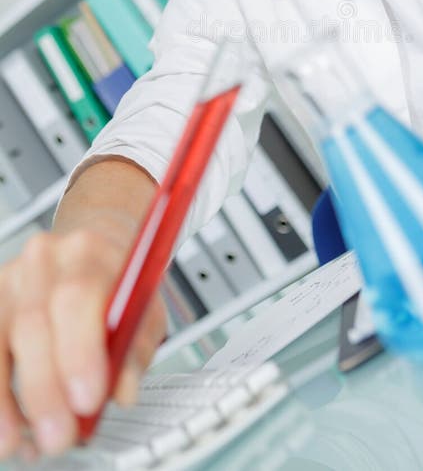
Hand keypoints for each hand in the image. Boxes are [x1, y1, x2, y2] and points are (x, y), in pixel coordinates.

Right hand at [0, 227, 166, 458]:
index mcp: (89, 252)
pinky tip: (6, 426)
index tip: (88, 400)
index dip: (80, 352)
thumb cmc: (118, 282)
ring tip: (18, 442)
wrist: (92, 246)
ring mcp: (11, 279)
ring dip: (5, 401)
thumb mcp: (143, 306)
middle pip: (33, 324)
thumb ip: (135, 347)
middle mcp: (44, 259)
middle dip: (44, 390)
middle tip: (59, 437)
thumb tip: (123, 391)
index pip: (78, 297)